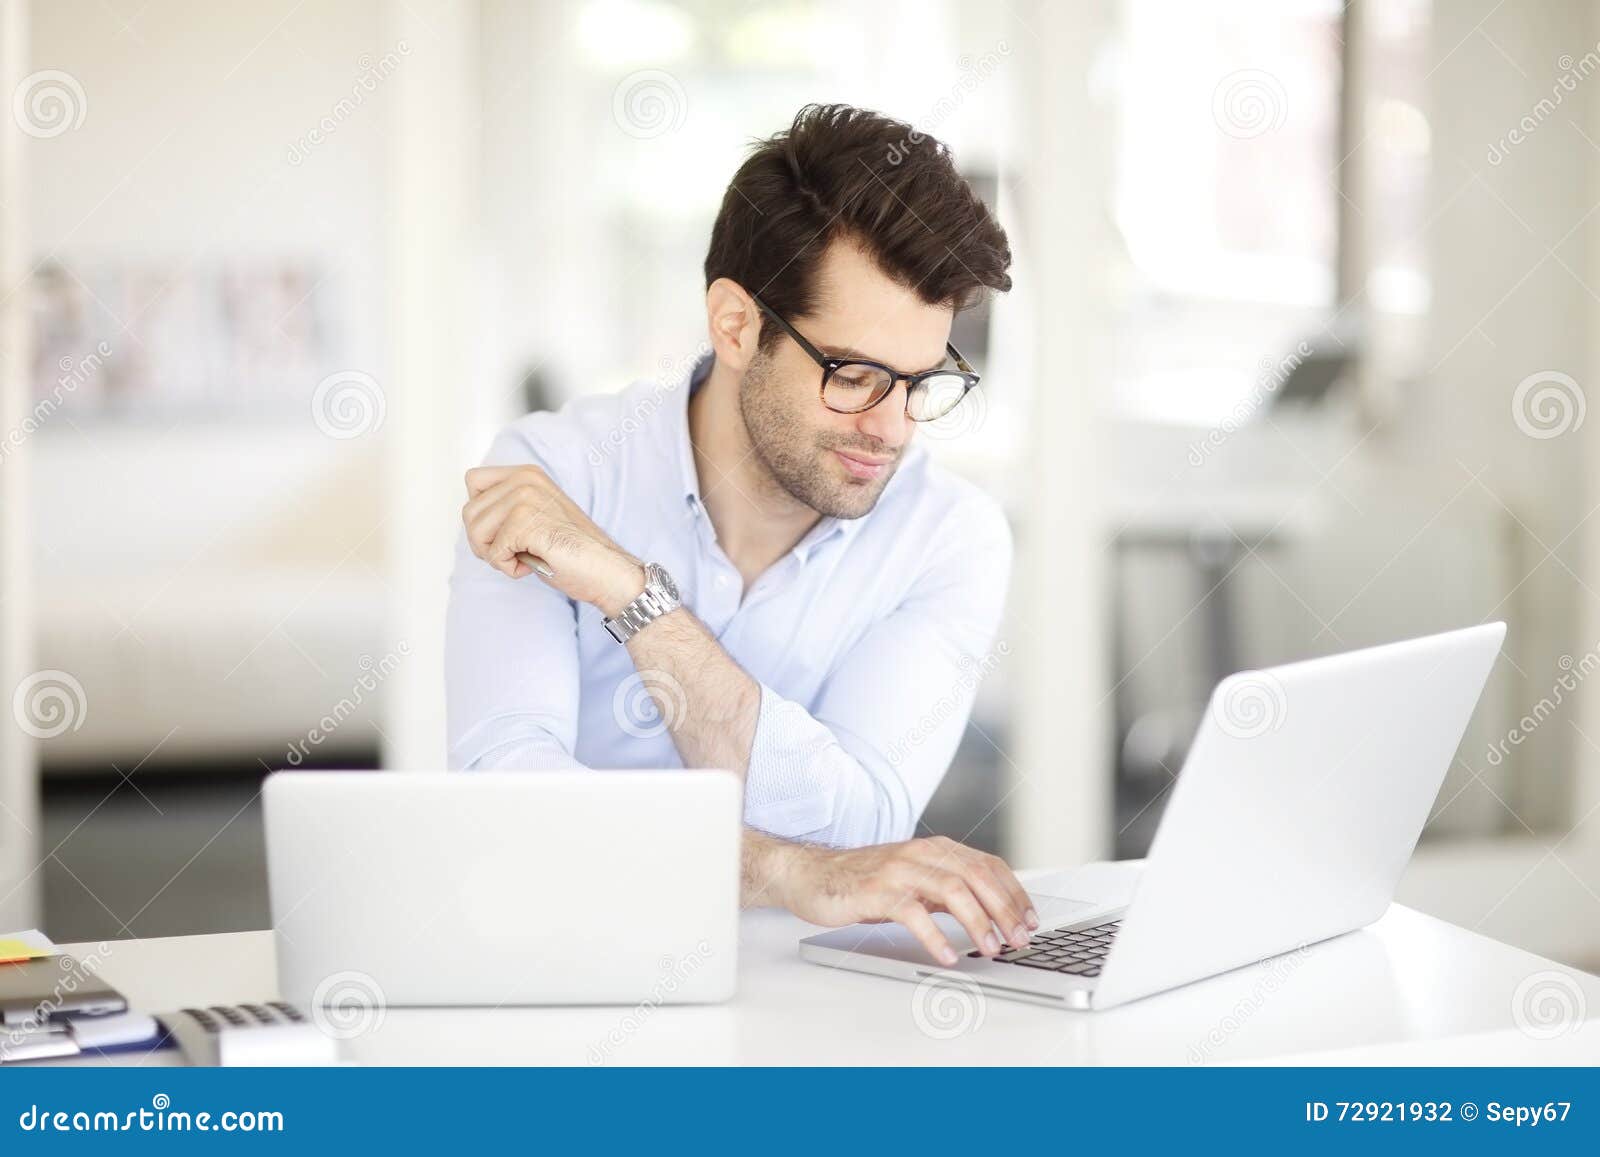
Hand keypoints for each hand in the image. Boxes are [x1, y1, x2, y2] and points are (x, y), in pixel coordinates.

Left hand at [462, 465, 644, 612]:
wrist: (606, 570)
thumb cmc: (571, 551)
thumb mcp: (534, 516)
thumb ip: (505, 506)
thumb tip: (471, 518)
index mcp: (527, 473)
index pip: (473, 481)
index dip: (480, 513)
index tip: (504, 531)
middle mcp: (525, 479)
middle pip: (469, 511)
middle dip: (484, 541)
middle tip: (515, 551)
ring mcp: (526, 498)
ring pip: (475, 531)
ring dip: (495, 555)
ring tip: (524, 557)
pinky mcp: (526, 522)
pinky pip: (492, 553)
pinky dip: (508, 568)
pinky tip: (531, 565)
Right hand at [776, 836, 1038, 966]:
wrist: (811, 875)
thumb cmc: (864, 882)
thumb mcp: (914, 881)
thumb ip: (948, 892)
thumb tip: (990, 915)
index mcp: (935, 849)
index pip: (988, 865)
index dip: (1015, 893)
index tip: (1031, 920)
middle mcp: (921, 853)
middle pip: (977, 875)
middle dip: (1005, 909)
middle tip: (1020, 938)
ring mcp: (899, 870)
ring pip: (952, 889)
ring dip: (978, 921)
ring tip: (992, 948)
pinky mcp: (876, 891)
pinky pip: (913, 913)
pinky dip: (936, 936)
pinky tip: (948, 955)